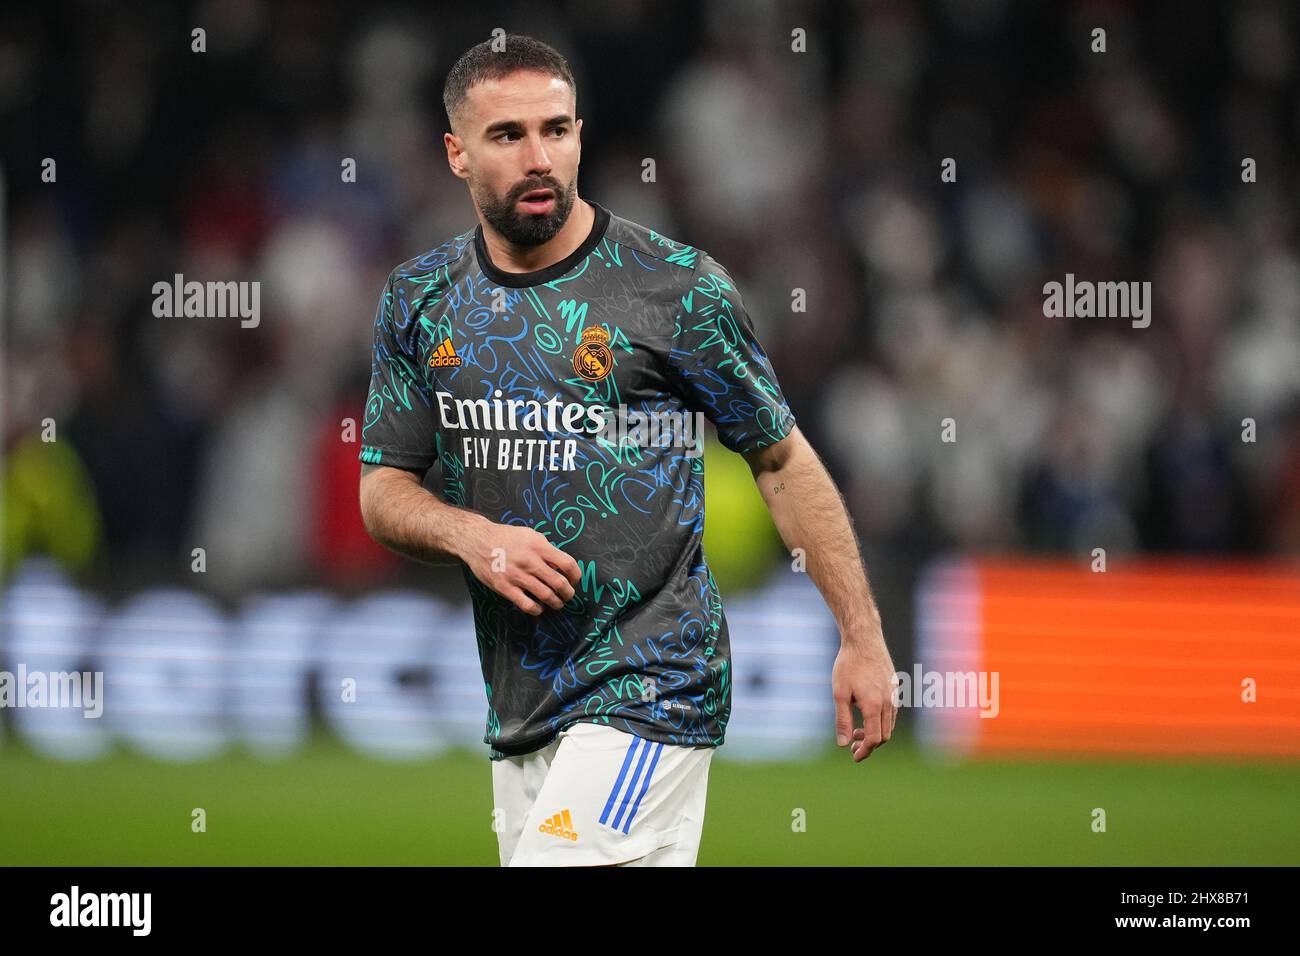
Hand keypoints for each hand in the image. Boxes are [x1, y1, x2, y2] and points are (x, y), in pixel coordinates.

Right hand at [460, 520, 580, 615]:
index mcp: (539, 546)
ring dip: (556, 603)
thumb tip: (560, 563)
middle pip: (559, 583)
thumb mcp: (529, 534)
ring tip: (556, 603)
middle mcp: (530, 562)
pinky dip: (537, 610)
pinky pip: (527, 605)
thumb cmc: (505, 536)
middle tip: (568, 595)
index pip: (567, 564)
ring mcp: (518, 576)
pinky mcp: (505, 588)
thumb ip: (545, 548)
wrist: (477, 540)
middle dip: (568, 593)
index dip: (576, 575)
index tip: (574, 580)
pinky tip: (538, 608)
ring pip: (546, 596)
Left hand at [831, 629, 896, 762]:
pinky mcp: (894, 688)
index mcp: (874, 706)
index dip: (864, 751)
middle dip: (869, 745)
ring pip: (889, 725)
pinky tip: (866, 716)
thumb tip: (844, 744)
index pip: (874, 739)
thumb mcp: (839, 693)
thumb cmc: (848, 664)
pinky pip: (891, 713)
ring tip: (857, 731)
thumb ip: (842, 720)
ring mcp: (894, 695)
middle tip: (852, 746)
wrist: (864, 639)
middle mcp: (888, 703)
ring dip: (875, 733)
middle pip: (884, 736)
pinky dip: (881, 721)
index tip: (854, 757)